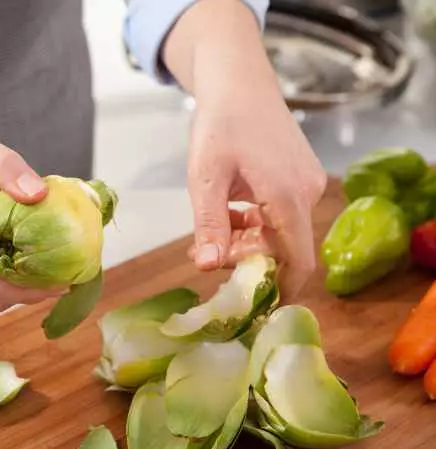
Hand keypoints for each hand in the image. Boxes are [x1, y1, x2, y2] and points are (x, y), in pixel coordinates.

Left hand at [162, 0, 326, 297]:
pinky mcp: (299, 178)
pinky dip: (253, 223)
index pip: (297, 262)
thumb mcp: (205, 178)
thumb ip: (209, 225)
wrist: (239, 82)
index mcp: (287, 197)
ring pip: (279, 232)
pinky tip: (226, 214)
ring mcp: (306, 185)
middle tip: (205, 254)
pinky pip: (280, 215)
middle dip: (245, 258)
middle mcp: (306, 194)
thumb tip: (208, 268)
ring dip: (245, 240)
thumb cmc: (220, 124)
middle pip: (283, 249)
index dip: (278, 289)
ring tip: (208, 234)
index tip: (247, 301)